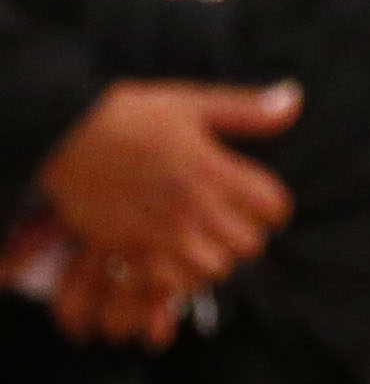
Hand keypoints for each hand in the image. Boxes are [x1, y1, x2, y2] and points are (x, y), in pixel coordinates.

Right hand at [34, 78, 300, 345]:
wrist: (60, 135)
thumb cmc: (128, 115)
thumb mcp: (191, 104)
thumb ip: (246, 110)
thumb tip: (294, 100)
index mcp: (215, 170)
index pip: (273, 207)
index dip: (270, 207)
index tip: (256, 201)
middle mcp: (193, 206)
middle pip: (248, 245)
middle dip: (243, 235)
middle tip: (226, 222)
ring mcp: (160, 232)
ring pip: (212, 269)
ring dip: (211, 259)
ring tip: (198, 242)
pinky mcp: (127, 249)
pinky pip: (168, 283)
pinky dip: (176, 278)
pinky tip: (169, 259)